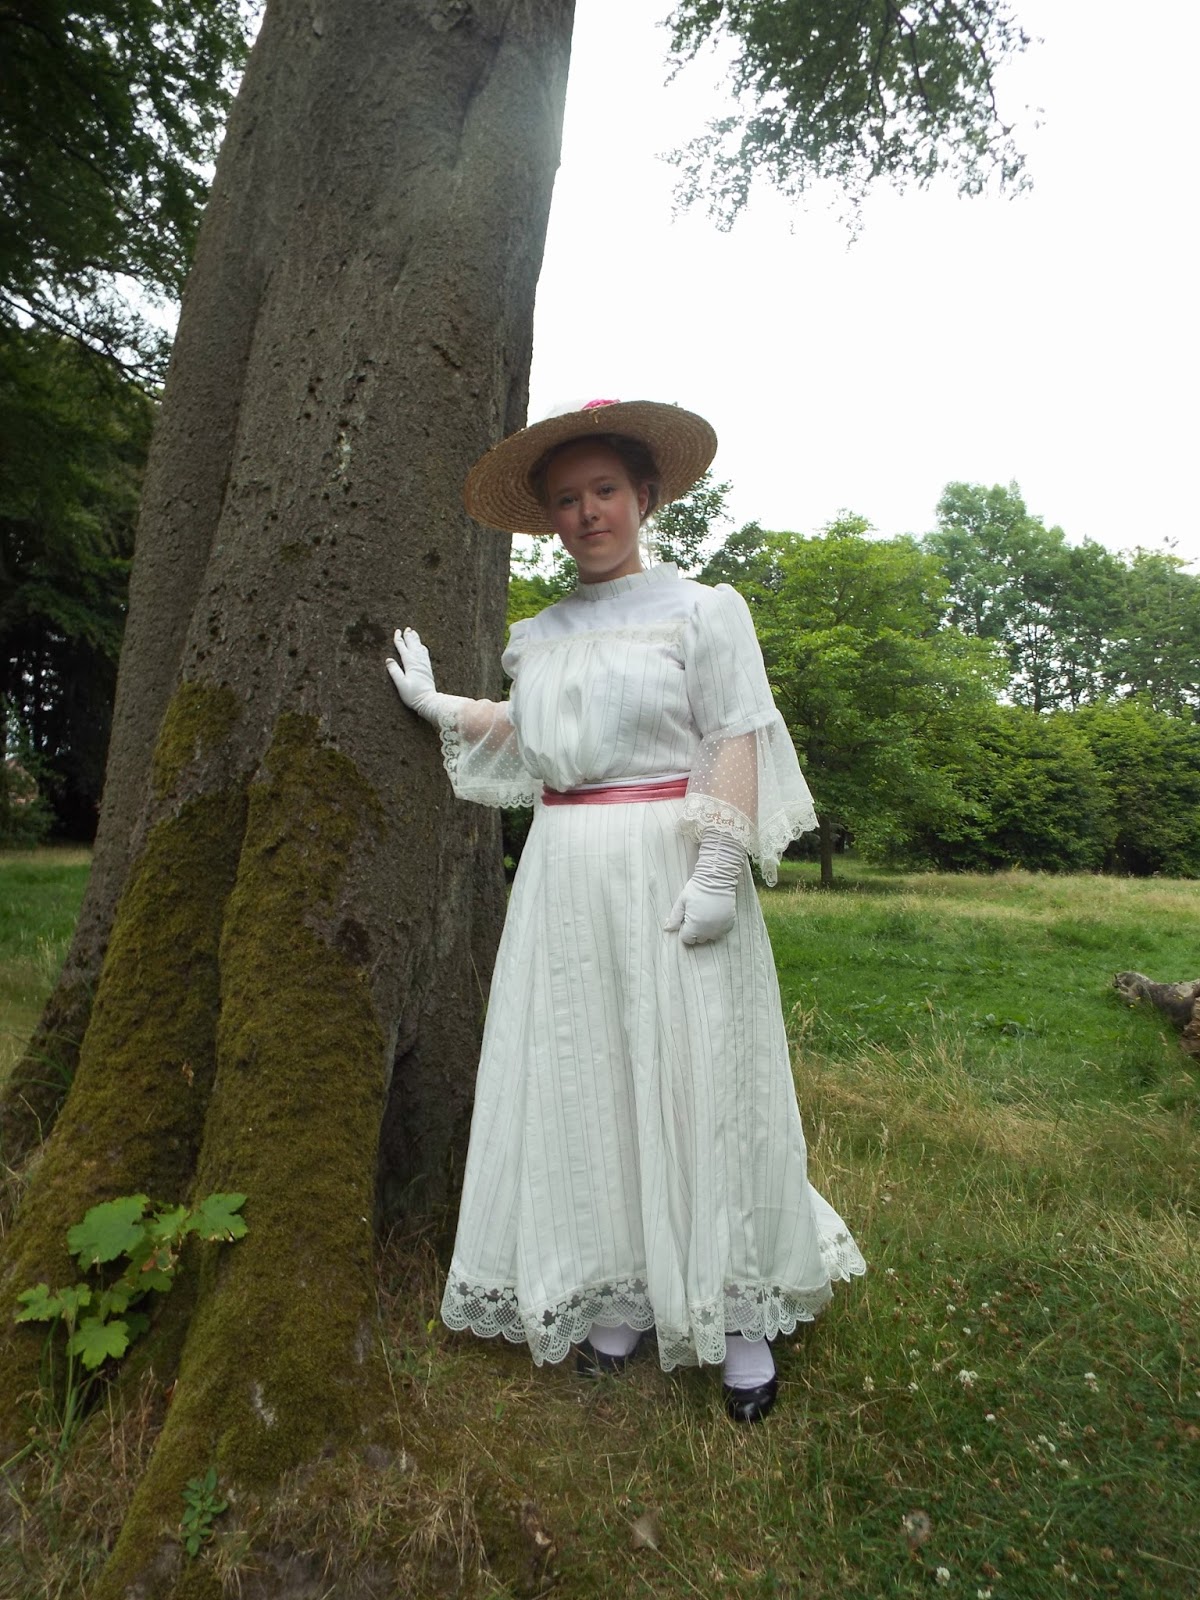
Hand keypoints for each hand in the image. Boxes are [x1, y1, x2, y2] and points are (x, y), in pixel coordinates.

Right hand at [386, 627, 443, 722]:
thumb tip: (388, 659)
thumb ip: (394, 671)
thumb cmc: (413, 694)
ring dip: (416, 640)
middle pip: (412, 645)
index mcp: (410, 664)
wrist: (428, 701)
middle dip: (409, 636)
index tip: (397, 631)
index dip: (399, 639)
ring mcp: (424, 664)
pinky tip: (422, 646)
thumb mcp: (400, 684)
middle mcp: (418, 661)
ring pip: (419, 648)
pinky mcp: (427, 669)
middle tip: (407, 628)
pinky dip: (423, 647)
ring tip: (414, 632)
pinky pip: (425, 654)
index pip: (403, 648)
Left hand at [665, 829, 745, 944]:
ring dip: (707, 929)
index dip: (685, 929)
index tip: (686, 919)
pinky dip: (717, 926)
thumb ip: (674, 918)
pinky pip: (721, 931)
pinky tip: (715, 914)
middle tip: (696, 915)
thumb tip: (667, 929)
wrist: (717, 879)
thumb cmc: (696, 889)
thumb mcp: (681, 902)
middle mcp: (708, 931)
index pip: (687, 939)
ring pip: (711, 936)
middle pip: (699, 938)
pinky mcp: (729, 924)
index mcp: (694, 926)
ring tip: (706, 914)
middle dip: (696, 930)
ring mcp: (720, 928)